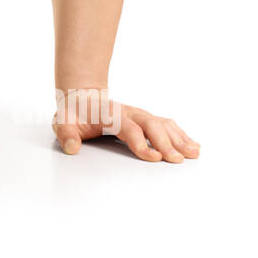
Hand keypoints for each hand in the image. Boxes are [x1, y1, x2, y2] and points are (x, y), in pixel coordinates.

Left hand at [53, 92, 199, 162]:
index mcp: (110, 114)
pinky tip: (192, 145)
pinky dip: (180, 134)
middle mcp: (128, 112)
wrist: (81, 97)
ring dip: (178, 138)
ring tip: (193, 153)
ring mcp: (138, 114)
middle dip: (165, 142)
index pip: (129, 128)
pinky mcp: (144, 119)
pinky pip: (165, 124)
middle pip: (150, 124)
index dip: (141, 142)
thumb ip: (65, 134)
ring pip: (161, 123)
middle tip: (177, 160)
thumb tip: (72, 148)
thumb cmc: (74, 113)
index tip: (153, 157)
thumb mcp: (63, 121)